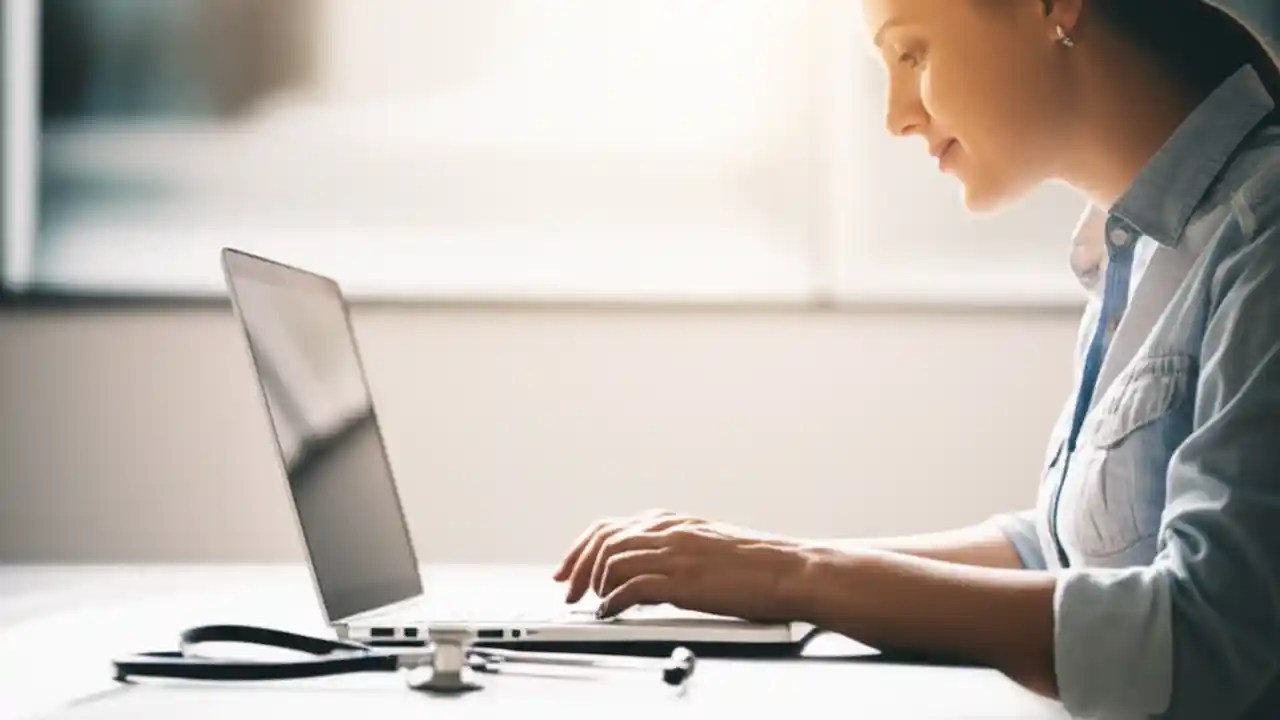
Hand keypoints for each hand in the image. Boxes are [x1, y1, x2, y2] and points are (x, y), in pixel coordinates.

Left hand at [554, 510, 811, 621]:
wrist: (791, 570)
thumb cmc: (758, 564)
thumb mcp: (707, 546)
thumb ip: (673, 552)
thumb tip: (643, 576)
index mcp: (674, 521)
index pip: (610, 526)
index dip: (581, 548)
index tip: (568, 569)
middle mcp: (669, 530)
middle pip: (603, 540)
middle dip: (578, 567)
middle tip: (568, 592)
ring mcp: (676, 553)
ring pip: (612, 559)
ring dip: (596, 585)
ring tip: (594, 605)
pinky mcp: (684, 579)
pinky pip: (633, 587)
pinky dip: (614, 601)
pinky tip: (611, 613)